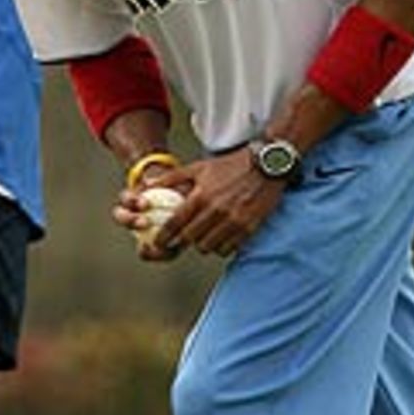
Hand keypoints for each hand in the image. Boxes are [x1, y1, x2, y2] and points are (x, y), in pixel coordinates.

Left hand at [123, 150, 286, 259]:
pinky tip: (219, 238)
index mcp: (201, 196)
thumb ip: (172, 178)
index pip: (175, 224)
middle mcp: (216, 211)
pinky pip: (228, 248)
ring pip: (208, 247)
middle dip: (183, 241)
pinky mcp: (248, 228)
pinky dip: (220, 247)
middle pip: (190, 239)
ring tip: (202, 237)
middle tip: (181, 239)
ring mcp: (233, 221)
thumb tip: (147, 185)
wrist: (266, 166)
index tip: (158, 242)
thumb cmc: (230, 166)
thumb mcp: (199, 167)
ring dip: (202, 245)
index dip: (163, 236)